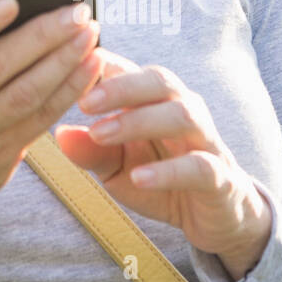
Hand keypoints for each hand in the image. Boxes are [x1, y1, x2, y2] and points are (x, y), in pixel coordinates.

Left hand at [53, 48, 272, 280]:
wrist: (213, 216)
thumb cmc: (157, 177)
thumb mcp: (115, 167)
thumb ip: (91, 151)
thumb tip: (59, 133)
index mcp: (155, 101)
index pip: (130, 69)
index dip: (101, 65)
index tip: (67, 69)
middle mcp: (184, 110)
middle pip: (160, 80)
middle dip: (121, 86)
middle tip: (84, 102)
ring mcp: (206, 141)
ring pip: (182, 114)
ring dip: (138, 121)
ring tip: (101, 133)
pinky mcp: (221, 178)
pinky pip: (200, 167)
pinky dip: (169, 171)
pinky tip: (140, 177)